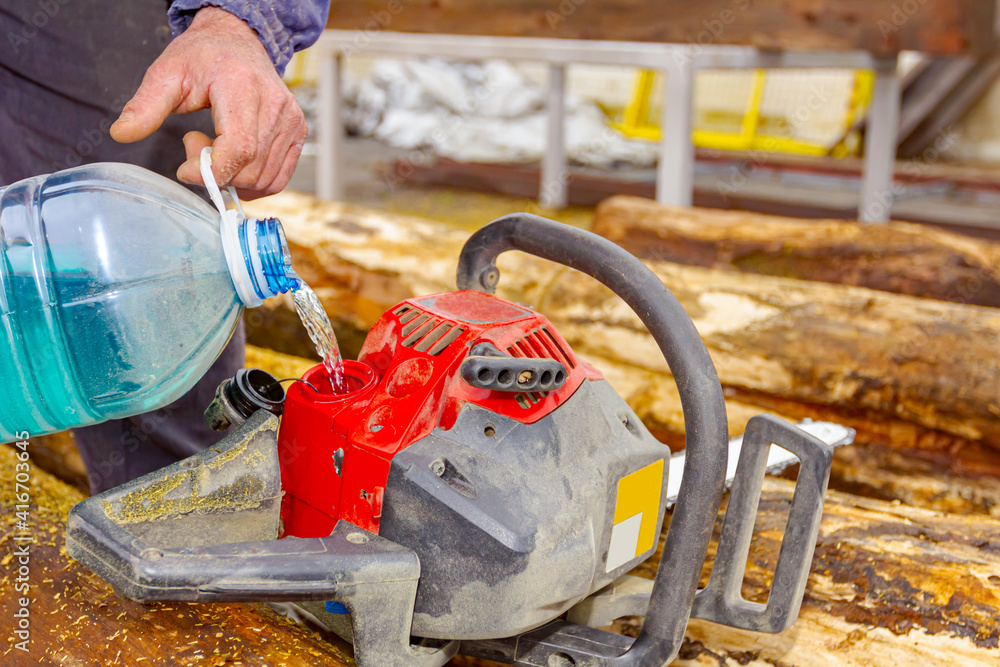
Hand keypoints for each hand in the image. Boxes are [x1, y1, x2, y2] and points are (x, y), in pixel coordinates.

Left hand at [110, 7, 306, 198]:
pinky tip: (234, 158)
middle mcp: (275, 104)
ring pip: (263, 179)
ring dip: (233, 176)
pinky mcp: (298, 133)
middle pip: (249, 169)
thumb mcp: (166, 74)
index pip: (238, 148)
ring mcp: (291, 120)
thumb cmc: (203, 57)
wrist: (237, 41)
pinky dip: (251, 181)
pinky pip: (277, 178)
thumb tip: (121, 133)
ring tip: (215, 145)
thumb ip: (145, 106)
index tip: (184, 169)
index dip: (211, 171)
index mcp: (243, 86)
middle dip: (215, 172)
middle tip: (195, 144)